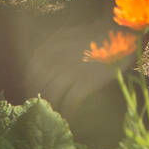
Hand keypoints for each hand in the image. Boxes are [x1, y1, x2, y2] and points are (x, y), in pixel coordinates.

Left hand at [21, 8, 133, 126]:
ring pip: (53, 96)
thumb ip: (52, 48)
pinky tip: (69, 118)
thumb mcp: (67, 34)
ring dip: (53, 109)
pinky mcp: (86, 80)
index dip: (30, 86)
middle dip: (40, 100)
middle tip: (42, 110)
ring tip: (54, 118)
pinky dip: (68, 112)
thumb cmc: (93, 33)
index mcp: (49, 47)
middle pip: (41, 87)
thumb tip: (40, 65)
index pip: (31, 73)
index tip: (32, 94)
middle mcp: (55, 59)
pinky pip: (71, 101)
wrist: (117, 30)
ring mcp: (71, 70)